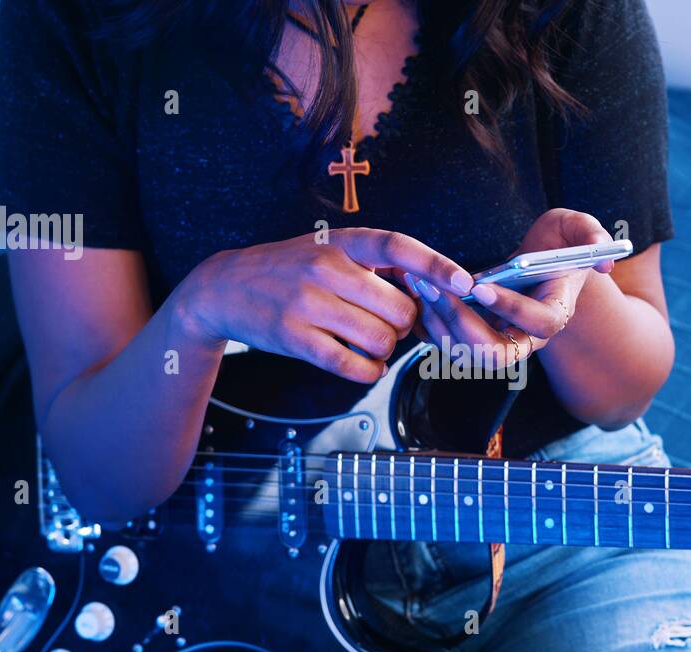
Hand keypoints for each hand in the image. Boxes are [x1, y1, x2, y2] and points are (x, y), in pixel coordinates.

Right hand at [178, 228, 472, 382]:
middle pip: (399, 309)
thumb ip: (373, 265)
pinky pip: (353, 365)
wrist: (224, 287)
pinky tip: (363, 364)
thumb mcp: (328, 250)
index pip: (398, 247)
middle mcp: (326, 268)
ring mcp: (309, 304)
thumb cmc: (289, 271)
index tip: (466, 283)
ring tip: (370, 341)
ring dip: (386, 349)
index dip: (436, 265)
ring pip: (381, 339)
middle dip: (405, 325)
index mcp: (341, 241)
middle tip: (388, 324)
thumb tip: (429, 290)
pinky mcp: (296, 338)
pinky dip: (368, 370)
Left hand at [407, 208, 614, 364]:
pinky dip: (428, 323)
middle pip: (497, 355)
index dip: (511, 308)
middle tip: (436, 292)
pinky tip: (416, 292)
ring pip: (466, 353)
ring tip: (420, 286)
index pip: (540, 323)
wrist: (538, 264)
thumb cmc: (558, 245)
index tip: (480, 286)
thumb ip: (592, 235)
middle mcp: (527, 337)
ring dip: (439, 323)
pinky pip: (447, 344)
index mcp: (556, 311)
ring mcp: (499, 340)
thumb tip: (604, 260)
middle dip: (463, 326)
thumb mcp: (576, 228)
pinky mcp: (474, 338)